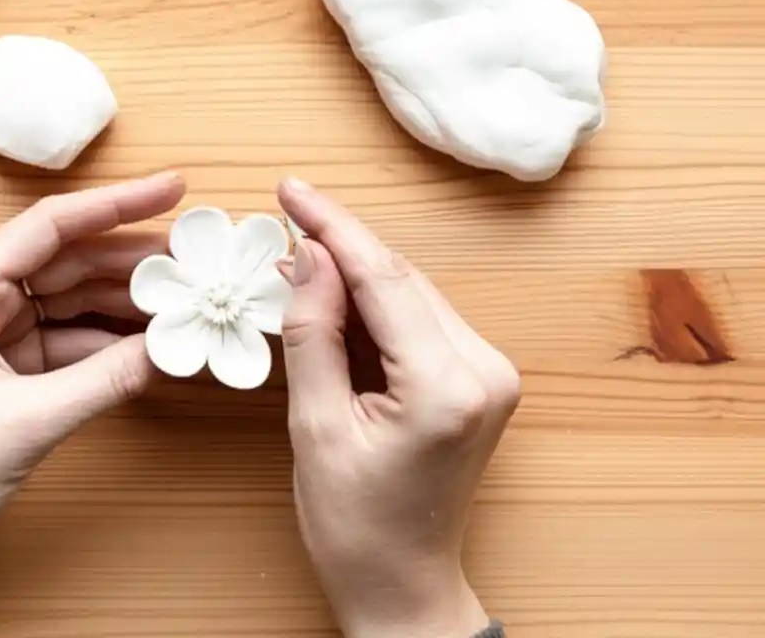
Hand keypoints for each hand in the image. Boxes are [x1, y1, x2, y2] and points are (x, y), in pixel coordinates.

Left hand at [0, 173, 185, 625]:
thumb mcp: (28, 423)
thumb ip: (105, 378)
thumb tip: (169, 347)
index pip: (49, 227)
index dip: (117, 204)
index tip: (172, 188)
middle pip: (64, 260)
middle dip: (131, 259)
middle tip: (195, 258)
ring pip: (68, 299)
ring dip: (124, 303)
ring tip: (186, 299)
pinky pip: (63, 338)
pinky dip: (105, 342)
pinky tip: (150, 344)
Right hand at [277, 178, 519, 637]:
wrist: (403, 583)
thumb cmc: (356, 525)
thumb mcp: (316, 427)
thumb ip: (314, 334)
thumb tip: (308, 259)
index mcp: (447, 386)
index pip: (384, 280)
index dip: (333, 227)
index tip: (291, 191)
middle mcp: (484, 370)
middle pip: (402, 279)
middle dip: (341, 244)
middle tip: (286, 215)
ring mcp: (489, 374)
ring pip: (411, 294)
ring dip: (355, 272)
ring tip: (297, 254)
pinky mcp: (479, 379)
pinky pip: (419, 320)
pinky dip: (374, 304)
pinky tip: (332, 295)